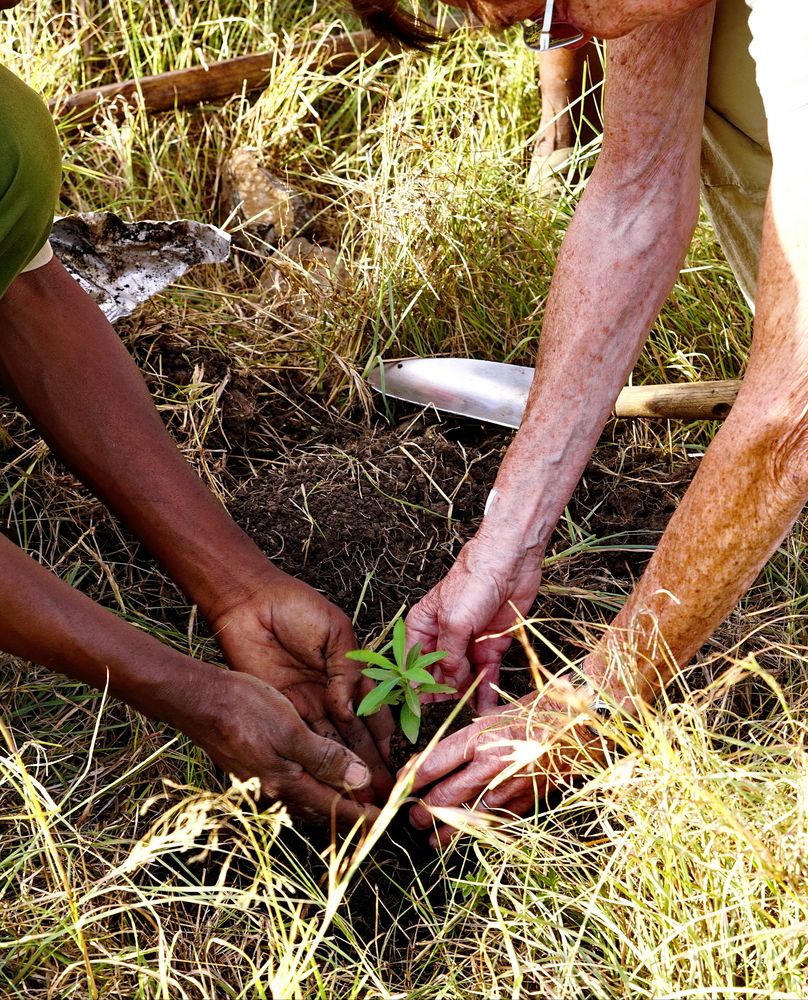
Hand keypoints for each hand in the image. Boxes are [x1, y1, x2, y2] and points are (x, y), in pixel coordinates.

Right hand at [190, 668, 380, 828]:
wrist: (199, 701)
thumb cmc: (245, 709)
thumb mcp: (291, 729)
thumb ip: (326, 758)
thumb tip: (360, 780)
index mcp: (287, 784)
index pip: (335, 808)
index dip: (364, 815)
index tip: (388, 819)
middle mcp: (274, 793)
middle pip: (321, 811)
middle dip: (351, 813)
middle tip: (378, 810)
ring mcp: (261, 785)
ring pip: (307, 801)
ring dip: (333, 801)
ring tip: (356, 797)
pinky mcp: (253, 772)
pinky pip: (292, 788)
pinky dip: (314, 788)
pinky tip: (320, 777)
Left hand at [208, 570, 394, 801]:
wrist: (249, 603)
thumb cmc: (295, 608)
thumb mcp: (334, 633)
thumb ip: (346, 673)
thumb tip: (350, 711)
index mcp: (350, 672)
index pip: (375, 711)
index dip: (388, 737)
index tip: (401, 763)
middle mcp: (331, 694)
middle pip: (356, 736)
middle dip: (372, 763)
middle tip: (386, 793)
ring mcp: (306, 704)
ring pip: (332, 744)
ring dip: (347, 770)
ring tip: (364, 797)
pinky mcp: (280, 710)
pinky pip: (302, 739)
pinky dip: (316, 761)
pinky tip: (330, 781)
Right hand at [406, 533, 542, 709]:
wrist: (510, 563)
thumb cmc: (473, 581)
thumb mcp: (453, 622)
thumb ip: (448, 655)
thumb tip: (446, 683)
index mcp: (423, 626)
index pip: (412, 663)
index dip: (412, 687)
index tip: (415, 712)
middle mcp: (443, 637)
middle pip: (436, 675)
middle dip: (438, 698)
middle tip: (440, 724)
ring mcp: (468, 643)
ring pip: (461, 679)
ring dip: (462, 700)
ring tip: (463, 723)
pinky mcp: (491, 646)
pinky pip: (486, 675)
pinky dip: (485, 692)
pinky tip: (484, 710)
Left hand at [406, 686, 601, 846]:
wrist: (584, 728)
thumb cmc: (540, 711)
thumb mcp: (499, 711)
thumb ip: (472, 732)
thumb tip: (444, 750)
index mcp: (480, 737)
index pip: (434, 763)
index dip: (412, 778)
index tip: (400, 786)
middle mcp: (490, 765)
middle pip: (445, 796)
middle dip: (424, 812)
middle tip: (412, 819)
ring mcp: (509, 788)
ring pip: (467, 818)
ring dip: (446, 833)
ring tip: (431, 841)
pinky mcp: (526, 803)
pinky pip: (496, 824)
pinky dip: (479, 834)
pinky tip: (467, 842)